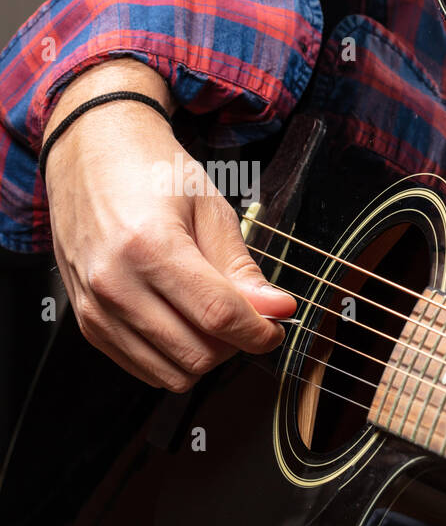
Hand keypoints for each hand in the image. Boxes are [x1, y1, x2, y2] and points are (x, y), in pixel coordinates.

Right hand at [42, 60, 293, 390]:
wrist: (90, 152)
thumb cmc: (151, 173)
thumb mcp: (211, 210)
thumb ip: (242, 269)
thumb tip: (279, 310)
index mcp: (149, 246)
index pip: (218, 316)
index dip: (259, 332)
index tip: (276, 327)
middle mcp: (114, 282)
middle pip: (196, 354)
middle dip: (234, 344)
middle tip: (244, 316)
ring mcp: (95, 306)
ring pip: (171, 373)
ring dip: (205, 356)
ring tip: (210, 317)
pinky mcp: (87, 322)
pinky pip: (144, 369)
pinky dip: (173, 358)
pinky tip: (182, 323)